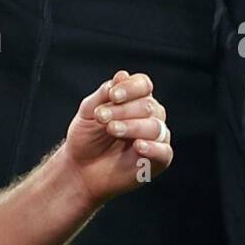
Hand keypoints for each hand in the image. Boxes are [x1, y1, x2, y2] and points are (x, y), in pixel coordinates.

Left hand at [63, 69, 172, 204]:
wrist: (80, 168)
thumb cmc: (86, 137)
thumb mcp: (88, 112)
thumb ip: (104, 94)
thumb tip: (122, 75)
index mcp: (136, 100)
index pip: (143, 85)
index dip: (131, 88)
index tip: (113, 96)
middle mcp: (150, 116)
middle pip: (148, 106)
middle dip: (123, 111)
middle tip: (102, 118)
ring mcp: (156, 138)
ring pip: (155, 127)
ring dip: (131, 126)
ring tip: (111, 129)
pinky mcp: (158, 160)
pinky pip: (164, 151)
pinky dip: (153, 147)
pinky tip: (138, 145)